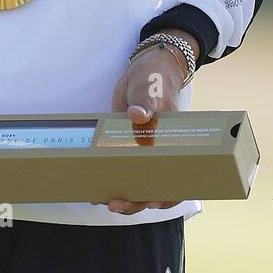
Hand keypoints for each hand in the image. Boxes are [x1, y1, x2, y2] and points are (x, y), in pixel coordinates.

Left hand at [93, 43, 190, 214]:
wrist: (143, 68)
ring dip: (123, 194)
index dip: (167, 195)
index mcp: (173, 143)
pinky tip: (95, 186)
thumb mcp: (151, 88)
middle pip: (153, 186)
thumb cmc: (155, 79)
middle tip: (116, 204)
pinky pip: (119, 165)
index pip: (177, 178)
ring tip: (102, 201)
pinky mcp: (124, 143)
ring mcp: (141, 148)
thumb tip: (137, 115)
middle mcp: (159, 151)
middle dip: (137, 200)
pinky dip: (110, 176)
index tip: (152, 202)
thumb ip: (146, 102)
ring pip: (136, 181)